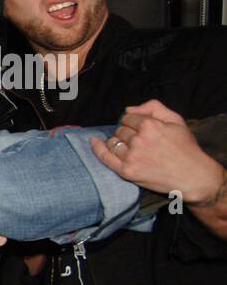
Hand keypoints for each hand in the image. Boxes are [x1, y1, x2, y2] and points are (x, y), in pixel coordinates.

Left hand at [90, 100, 223, 204]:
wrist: (192, 176)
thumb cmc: (185, 148)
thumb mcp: (176, 121)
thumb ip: (153, 108)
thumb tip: (128, 109)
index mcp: (150, 125)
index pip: (128, 118)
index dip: (132, 122)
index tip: (138, 127)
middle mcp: (138, 140)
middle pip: (120, 130)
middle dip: (126, 132)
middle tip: (138, 139)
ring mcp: (131, 157)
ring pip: (113, 142)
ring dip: (117, 141)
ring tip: (128, 146)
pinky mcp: (127, 171)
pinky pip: (105, 157)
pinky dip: (97, 148)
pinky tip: (93, 142)